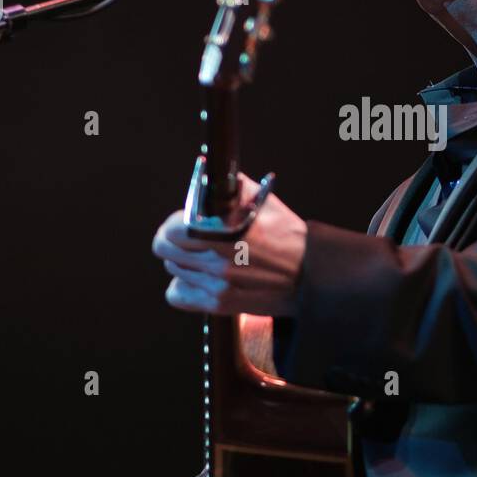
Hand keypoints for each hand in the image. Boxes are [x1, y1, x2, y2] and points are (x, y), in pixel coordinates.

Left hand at [153, 172, 306, 315]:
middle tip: (188, 239)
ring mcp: (218, 284)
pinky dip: (183, 286)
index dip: (175, 223)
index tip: (184, 222)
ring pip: (173, 270)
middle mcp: (218, 259)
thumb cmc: (288, 235)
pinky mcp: (220, 303)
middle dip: (173, 241)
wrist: (311, 273)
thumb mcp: (264, 202)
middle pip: (165, 250)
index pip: (172, 229)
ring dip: (184, 262)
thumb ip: (233, 187)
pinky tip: (201, 279)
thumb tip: (209, 174)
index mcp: (225, 230)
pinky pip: (177, 294)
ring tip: (206, 258)